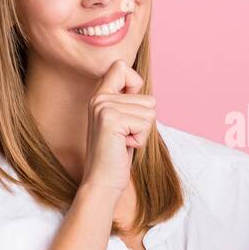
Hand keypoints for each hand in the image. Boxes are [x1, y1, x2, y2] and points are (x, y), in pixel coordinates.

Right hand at [79, 59, 156, 196]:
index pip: (121, 67)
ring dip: (142, 132)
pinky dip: (141, 140)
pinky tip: (123, 147)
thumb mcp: (123, 123)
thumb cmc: (116, 155)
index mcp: (100, 96)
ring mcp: (104, 107)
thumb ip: (128, 101)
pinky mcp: (111, 120)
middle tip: (124, 137)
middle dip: (144, 122)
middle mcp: (99, 98)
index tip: (129, 111)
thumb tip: (141, 81)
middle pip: (148, 98)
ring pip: (149, 111)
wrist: (102, 182)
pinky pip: (146, 123)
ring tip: (123, 142)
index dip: (136, 84)